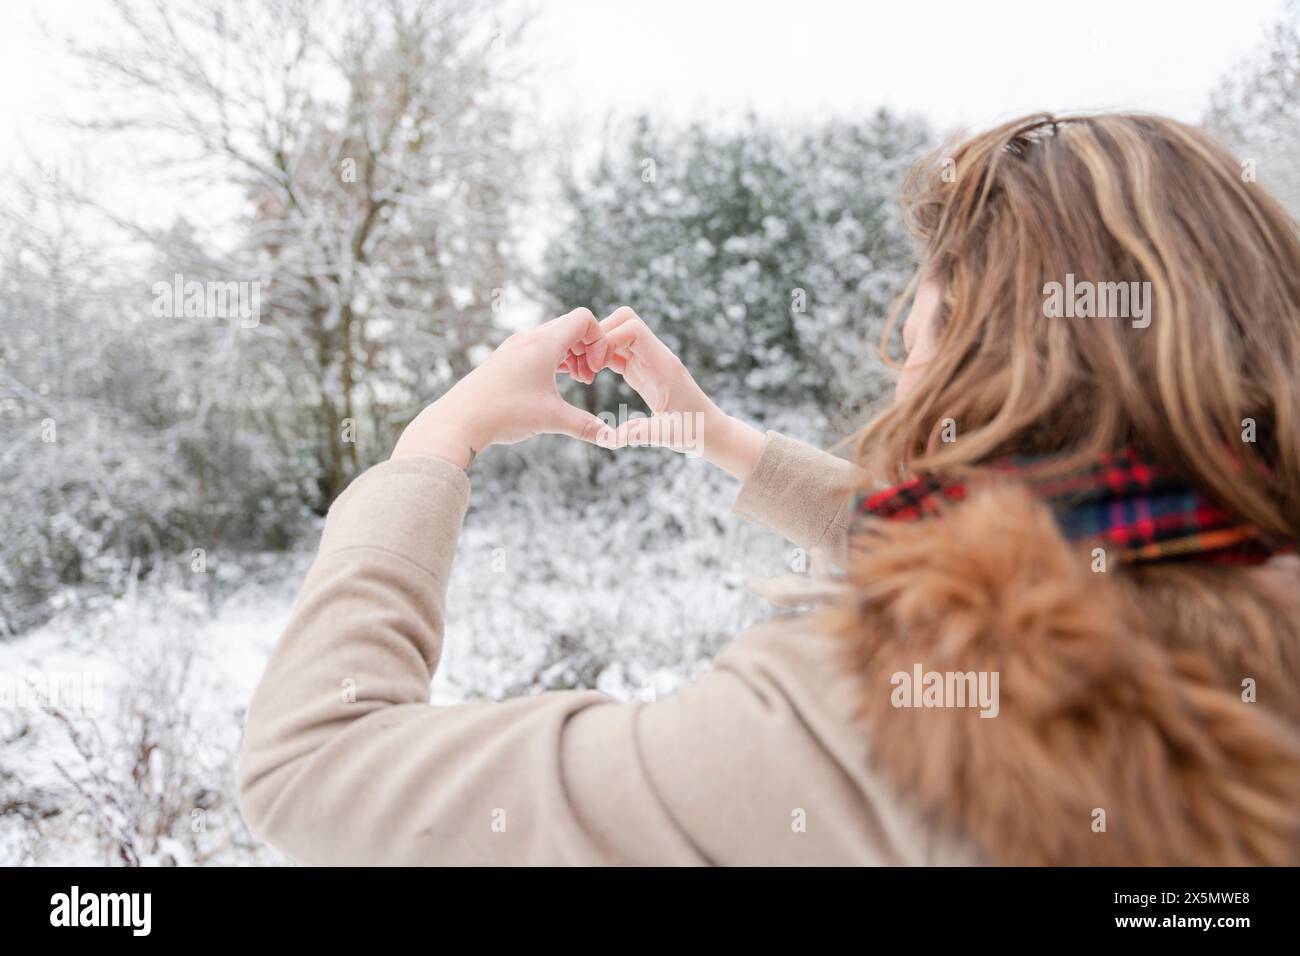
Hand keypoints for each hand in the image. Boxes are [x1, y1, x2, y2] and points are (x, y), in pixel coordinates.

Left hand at [392, 308, 614, 468]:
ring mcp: (514, 347)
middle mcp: (528, 338)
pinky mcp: (505, 359)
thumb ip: (586, 426)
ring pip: (554, 338)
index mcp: (543, 342)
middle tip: (588, 379)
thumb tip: (611, 438)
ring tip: (577, 381)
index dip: (600, 340)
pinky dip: (553, 360)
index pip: (584, 319)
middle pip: (570, 327)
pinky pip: (538, 348)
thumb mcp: (552, 419)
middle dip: (588, 350)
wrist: (459, 420)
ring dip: (571, 355)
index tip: (597, 370)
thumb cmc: (504, 413)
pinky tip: (553, 385)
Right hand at [599, 307, 765, 479]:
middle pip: (624, 320)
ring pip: (619, 333)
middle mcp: (656, 356)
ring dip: (598, 346)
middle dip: (599, 335)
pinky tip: (589, 376)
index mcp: (663, 364)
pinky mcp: (642, 371)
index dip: (609, 338)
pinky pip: (618, 352)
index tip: (595, 365)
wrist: (709, 431)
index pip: (633, 328)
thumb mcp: (668, 435)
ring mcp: (648, 361)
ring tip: (582, 371)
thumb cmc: (694, 432)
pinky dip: (601, 357)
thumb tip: (612, 438)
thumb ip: (641, 433)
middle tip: (584, 364)